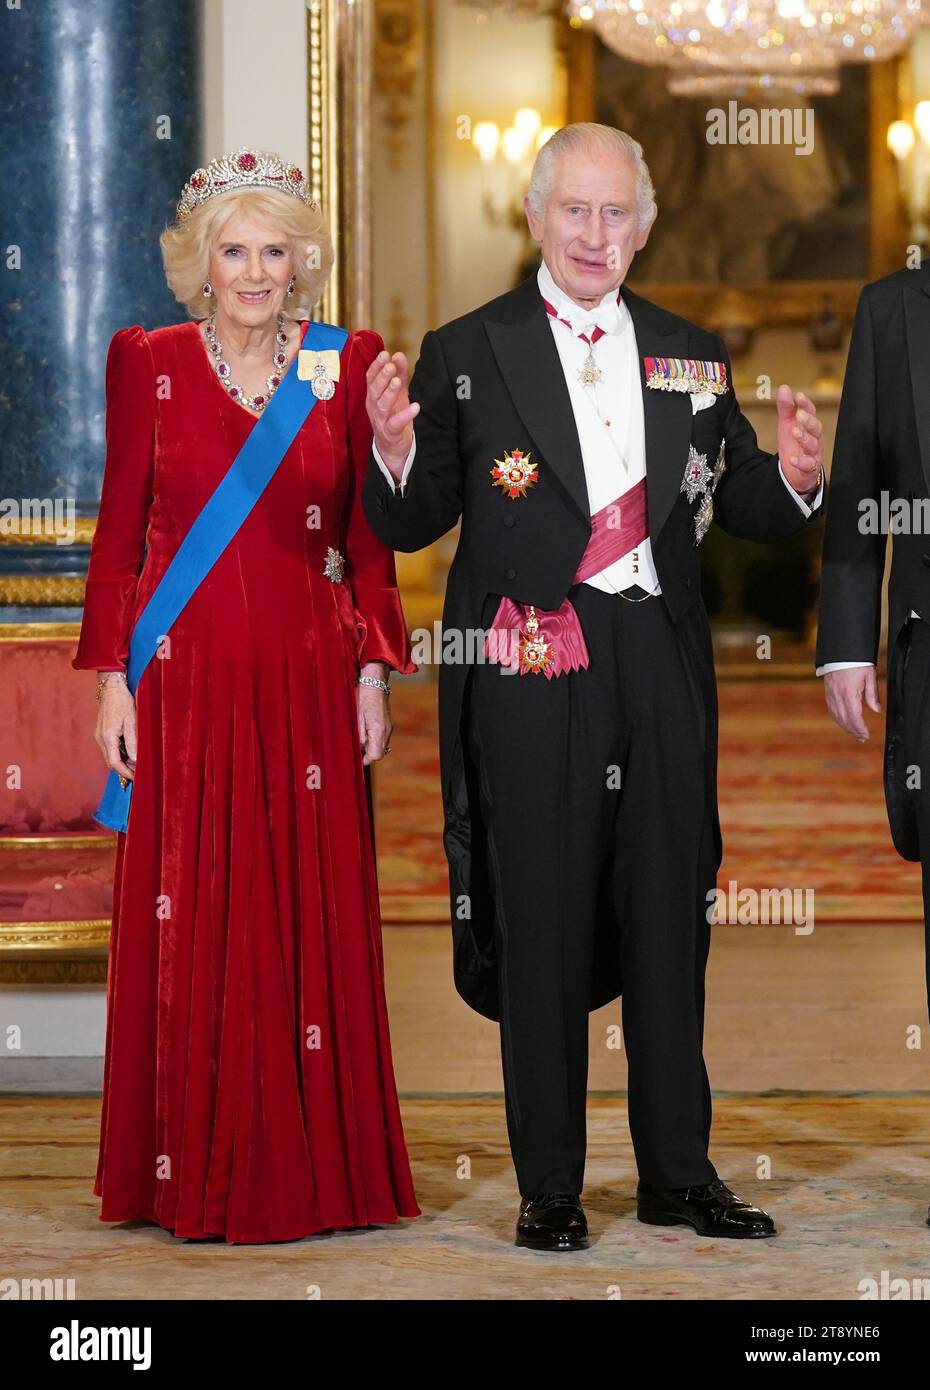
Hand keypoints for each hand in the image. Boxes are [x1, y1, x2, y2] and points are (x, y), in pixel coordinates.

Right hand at [95, 678, 136, 779]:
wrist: (110, 688)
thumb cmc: (122, 701)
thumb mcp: (132, 721)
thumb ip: (133, 741)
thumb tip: (134, 760)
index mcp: (108, 737)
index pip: (115, 763)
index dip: (125, 773)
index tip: (136, 778)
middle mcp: (100, 739)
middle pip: (111, 762)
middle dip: (124, 770)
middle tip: (138, 774)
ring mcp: (99, 736)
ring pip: (110, 756)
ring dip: (122, 762)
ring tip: (136, 765)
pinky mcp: (101, 733)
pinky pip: (109, 749)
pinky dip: (118, 754)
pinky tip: (129, 754)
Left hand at [357, 664, 392, 764]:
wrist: (374, 683)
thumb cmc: (363, 698)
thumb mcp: (356, 717)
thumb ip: (358, 736)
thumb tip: (358, 750)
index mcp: (378, 730)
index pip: (376, 755)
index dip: (365, 760)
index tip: (356, 759)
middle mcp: (386, 731)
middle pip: (380, 753)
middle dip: (367, 755)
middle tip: (355, 751)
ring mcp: (388, 728)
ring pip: (381, 746)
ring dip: (370, 747)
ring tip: (358, 741)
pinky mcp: (387, 724)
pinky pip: (381, 738)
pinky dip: (373, 740)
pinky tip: (364, 733)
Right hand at [365, 350, 419, 481]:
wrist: (391, 445)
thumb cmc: (393, 414)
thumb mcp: (397, 392)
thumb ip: (399, 373)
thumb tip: (398, 354)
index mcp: (373, 394)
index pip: (370, 377)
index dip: (376, 366)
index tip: (385, 354)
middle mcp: (373, 406)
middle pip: (374, 390)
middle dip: (382, 377)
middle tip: (391, 366)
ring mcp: (380, 420)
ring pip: (382, 405)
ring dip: (390, 392)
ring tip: (398, 381)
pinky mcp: (390, 432)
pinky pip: (396, 423)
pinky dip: (405, 415)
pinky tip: (416, 406)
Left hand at [776, 385, 822, 496]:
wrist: (795, 472)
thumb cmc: (794, 444)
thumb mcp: (787, 424)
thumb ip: (786, 408)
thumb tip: (784, 388)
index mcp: (810, 426)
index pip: (811, 412)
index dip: (806, 404)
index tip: (798, 396)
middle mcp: (815, 438)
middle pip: (816, 428)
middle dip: (809, 421)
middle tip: (800, 414)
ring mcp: (813, 453)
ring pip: (813, 445)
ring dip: (805, 438)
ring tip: (795, 431)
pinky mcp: (809, 468)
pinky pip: (808, 465)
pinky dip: (801, 462)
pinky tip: (792, 459)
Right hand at [824, 667, 880, 740]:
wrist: (841, 651)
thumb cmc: (857, 662)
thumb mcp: (869, 676)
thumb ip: (872, 695)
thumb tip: (876, 711)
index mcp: (849, 693)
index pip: (854, 717)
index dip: (860, 728)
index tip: (866, 735)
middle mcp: (838, 696)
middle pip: (844, 720)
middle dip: (853, 731)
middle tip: (862, 738)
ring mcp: (831, 695)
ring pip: (837, 716)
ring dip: (845, 727)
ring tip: (854, 734)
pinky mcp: (828, 693)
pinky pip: (832, 710)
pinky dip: (838, 719)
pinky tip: (843, 722)